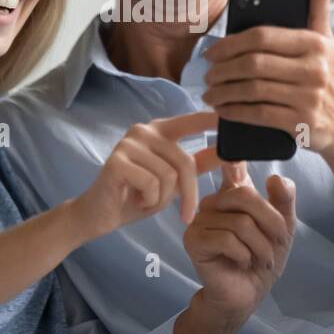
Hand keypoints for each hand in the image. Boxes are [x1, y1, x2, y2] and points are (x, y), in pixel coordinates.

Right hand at [72, 112, 219, 239]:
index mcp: (160, 131)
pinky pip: (151, 184)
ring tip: (145, 199)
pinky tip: (135, 200)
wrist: (101, 215)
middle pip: (184, 161)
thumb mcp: (174, 181)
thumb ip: (199, 164)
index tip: (232, 118)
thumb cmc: (138, 196)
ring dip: (162, 199)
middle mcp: (144, 130)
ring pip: (168, 176)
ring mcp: (129, 143)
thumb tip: (228, 153)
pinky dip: (148, 201)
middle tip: (185, 216)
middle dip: (188, 194)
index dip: (212, 120)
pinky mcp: (118, 160)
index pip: (192, 121)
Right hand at [182, 162, 296, 326]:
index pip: (231, 165)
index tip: (235, 153)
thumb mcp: (282, 229)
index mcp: (232, 194)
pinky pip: (225, 239)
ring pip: (240, 223)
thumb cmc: (261, 259)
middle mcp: (213, 202)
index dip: (233, 155)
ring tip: (262, 259)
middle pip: (245, 196)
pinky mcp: (193, 240)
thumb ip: (283, 202)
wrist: (245, 294)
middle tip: (278, 243)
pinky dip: (244, 254)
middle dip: (270, 223)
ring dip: (261, 246)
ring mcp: (199, 220)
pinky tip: (243, 263)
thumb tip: (276, 178)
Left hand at [202, 0, 333, 157]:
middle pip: (254, 64)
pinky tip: (222, 110)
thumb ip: (319, 9)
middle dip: (223, 70)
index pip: (262, 36)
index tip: (211, 52)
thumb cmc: (325, 77)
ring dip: (224, 92)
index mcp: (315, 44)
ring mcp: (308, 97)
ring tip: (210, 93)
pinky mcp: (301, 122)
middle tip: (208, 75)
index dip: (230, 43)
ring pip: (253, 90)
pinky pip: (259, 115)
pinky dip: (235, 112)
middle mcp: (314, 69)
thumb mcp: (325, 42)